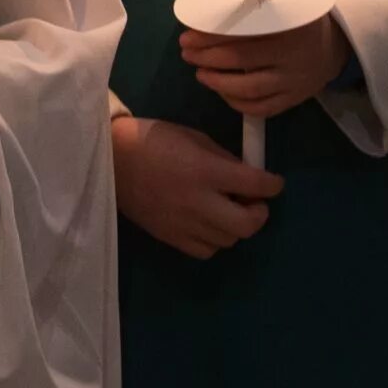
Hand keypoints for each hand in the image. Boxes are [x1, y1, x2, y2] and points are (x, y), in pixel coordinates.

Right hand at [110, 114, 282, 258]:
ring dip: (235, 226)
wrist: (112, 159)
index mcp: (206, 170)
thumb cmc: (154, 139)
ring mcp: (184, 223)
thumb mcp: (194, 138)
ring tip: (227, 210)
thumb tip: (247, 176)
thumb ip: (223, 159)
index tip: (274, 183)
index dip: (273, 184)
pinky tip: (209, 224)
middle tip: (255, 203)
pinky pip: (206, 250)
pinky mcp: (171, 237)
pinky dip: (215, 239)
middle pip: (247, 224)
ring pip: (229, 240)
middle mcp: (199, 201)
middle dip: (260, 214)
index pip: (255, 184)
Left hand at [179, 13, 348, 119]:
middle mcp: (292, 58)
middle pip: (241, 61)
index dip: (211, 36)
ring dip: (218, 83)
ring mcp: (293, 82)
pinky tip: (222, 91)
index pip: (242, 34)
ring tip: (200, 73)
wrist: (334, 46)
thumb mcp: (282, 6)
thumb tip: (210, 14)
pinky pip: (261, 109)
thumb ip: (253, 10)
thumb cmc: (298, 21)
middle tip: (187, 53)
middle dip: (207, 58)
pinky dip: (237, 103)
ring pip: (250, 90)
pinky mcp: (294, 100)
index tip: (189, 36)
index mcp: (288, 28)